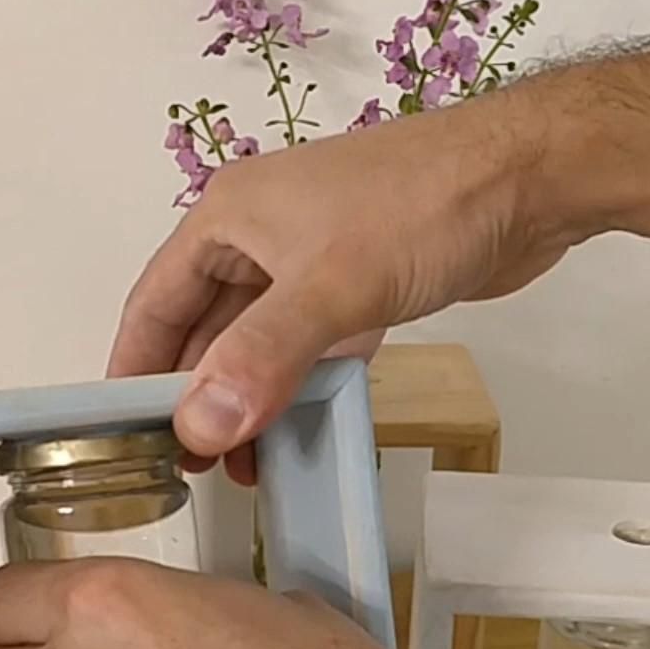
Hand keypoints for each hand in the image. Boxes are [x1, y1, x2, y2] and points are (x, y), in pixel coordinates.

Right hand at [108, 92, 581, 481]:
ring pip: (258, 341)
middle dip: (193, 396)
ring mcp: (312, 260)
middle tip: (187, 470)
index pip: (154, 303)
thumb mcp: (332, 286)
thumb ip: (261, 357)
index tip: (120, 436)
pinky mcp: (359, 284)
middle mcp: (260, 236)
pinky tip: (295, 433)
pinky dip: (298, 386)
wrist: (529, 178)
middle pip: (202, 327)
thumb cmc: (425, 206)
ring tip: (239, 468)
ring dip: (247, 399)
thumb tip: (198, 427)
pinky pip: (309, 345)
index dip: (132, 369)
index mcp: (229, 218)